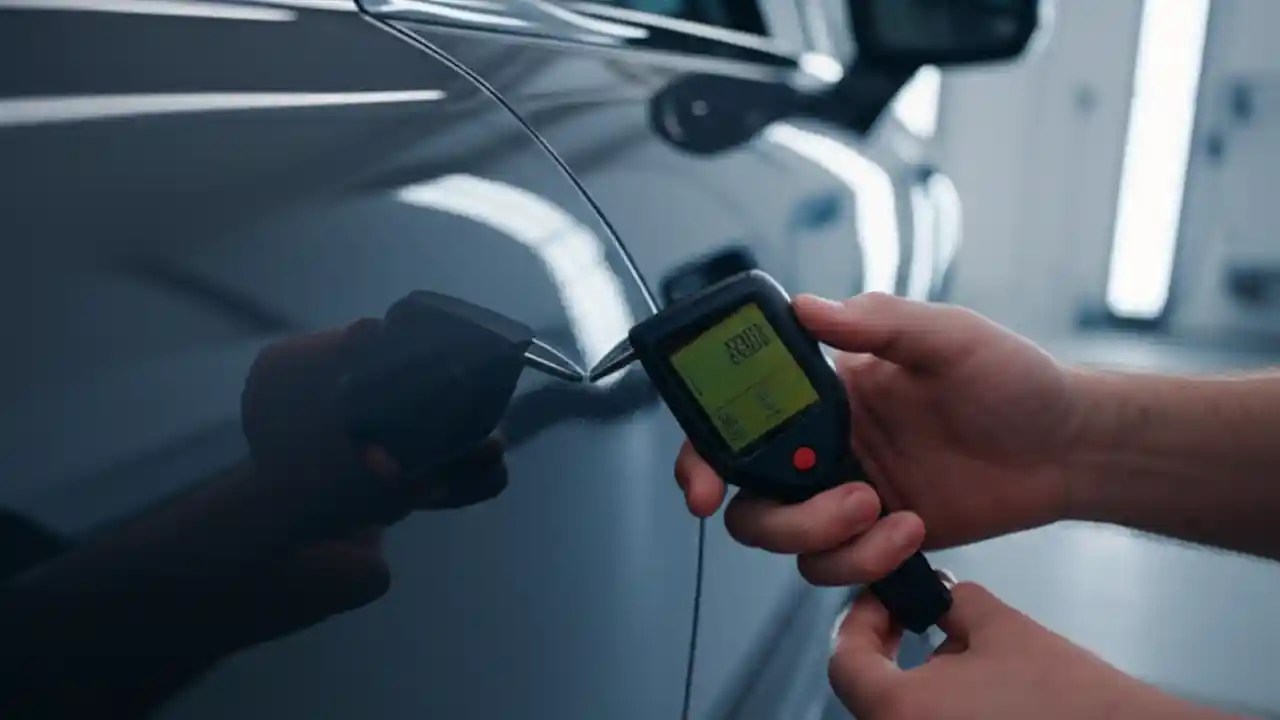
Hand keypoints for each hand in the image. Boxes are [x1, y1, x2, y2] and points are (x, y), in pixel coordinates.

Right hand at [676, 293, 1080, 584]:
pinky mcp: (875, 536)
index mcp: (828, 390)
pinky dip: (863, 560)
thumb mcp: (947, 336)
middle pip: (749, 492)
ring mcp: (846, 493)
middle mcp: (824, 443)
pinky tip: (909, 530)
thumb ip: (877, 320)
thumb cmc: (1013, 380)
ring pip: (783, 538)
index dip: (704, 450)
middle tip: (837, 502)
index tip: (704, 482)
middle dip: (773, 515)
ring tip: (882, 511)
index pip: (740, 414)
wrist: (1066, 449)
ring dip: (823, 538)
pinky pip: (834, 566)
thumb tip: (806, 308)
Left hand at [829, 583, 1225, 719]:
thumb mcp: (998, 626)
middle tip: (912, 620)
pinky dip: (939, 710)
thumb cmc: (1067, 694)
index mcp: (898, 711)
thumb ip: (951, 603)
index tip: (889, 603)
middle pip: (868, 695)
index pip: (845, 662)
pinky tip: (980, 693)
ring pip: (899, 716)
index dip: (862, 622)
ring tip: (958, 655)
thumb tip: (934, 600)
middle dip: (887, 652)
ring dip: (913, 684)